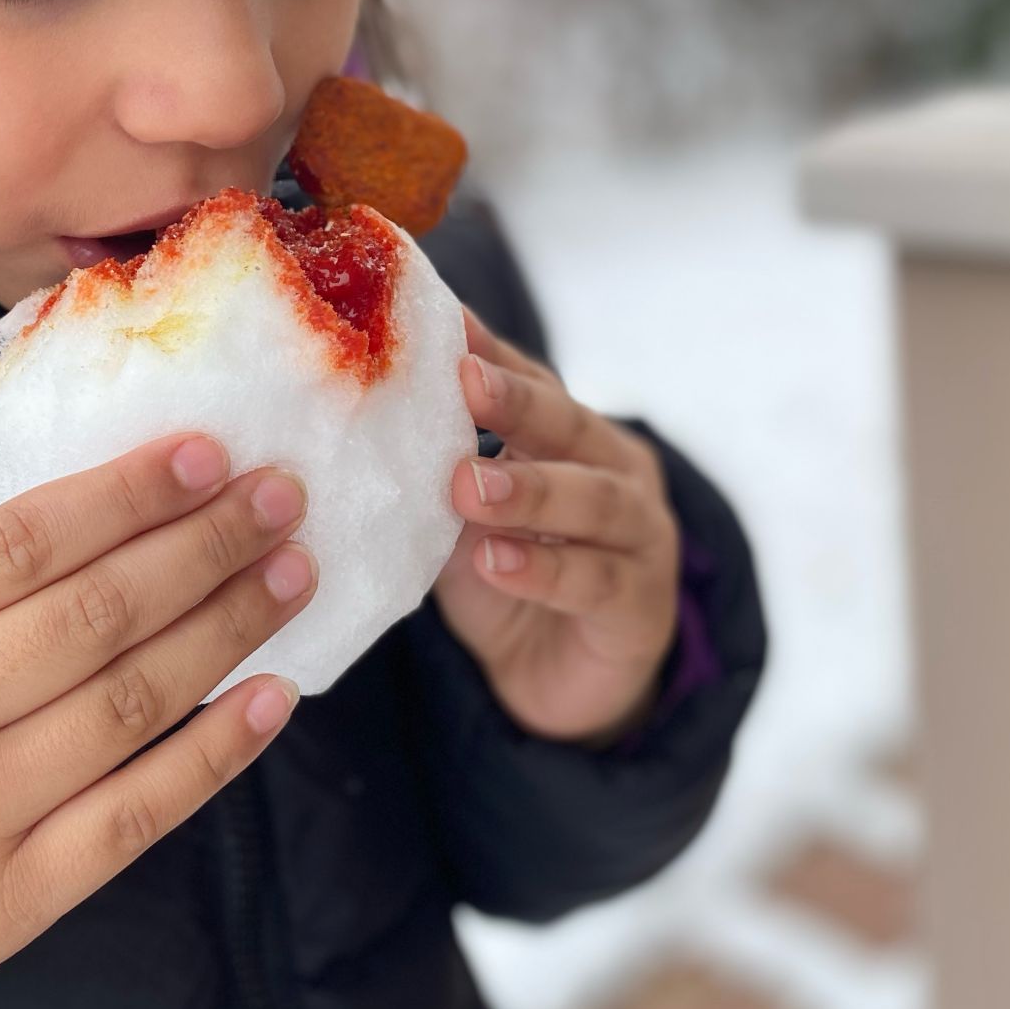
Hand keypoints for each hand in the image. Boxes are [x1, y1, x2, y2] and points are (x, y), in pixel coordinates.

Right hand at [0, 433, 315, 1008]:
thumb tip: (113, 514)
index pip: (23, 541)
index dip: (129, 493)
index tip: (210, 452)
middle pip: (94, 612)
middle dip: (206, 543)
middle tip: (281, 495)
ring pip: (132, 700)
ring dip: (230, 625)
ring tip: (293, 572)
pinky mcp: (5, 906)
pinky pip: (136, 812)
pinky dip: (217, 750)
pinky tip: (273, 694)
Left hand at [433, 306, 681, 748]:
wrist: (552, 682)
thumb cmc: (509, 576)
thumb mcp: (468, 515)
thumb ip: (442, 468)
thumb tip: (367, 413)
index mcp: (576, 439)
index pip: (536, 383)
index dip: (494, 355)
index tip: (447, 326)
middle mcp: (619, 474)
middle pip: (572, 428)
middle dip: (517, 404)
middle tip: (466, 385)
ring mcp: (642, 538)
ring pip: (595, 501)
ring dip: (530, 489)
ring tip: (467, 486)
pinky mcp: (641, 607)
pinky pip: (594, 581)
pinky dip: (544, 570)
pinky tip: (497, 561)